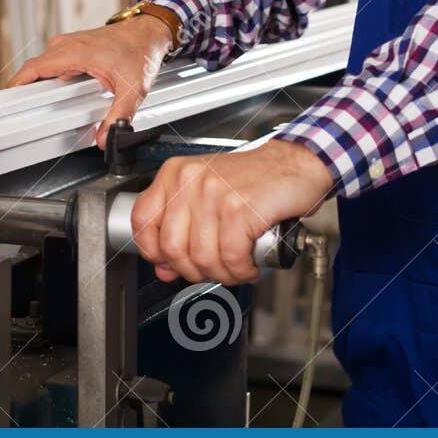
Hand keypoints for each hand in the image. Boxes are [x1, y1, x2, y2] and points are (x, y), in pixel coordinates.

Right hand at [8, 16, 173, 146]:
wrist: (149, 31)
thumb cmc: (140, 51)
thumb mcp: (133, 88)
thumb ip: (119, 115)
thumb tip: (104, 137)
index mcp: (74, 52)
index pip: (33, 68)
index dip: (16, 85)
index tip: (6, 102)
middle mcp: (66, 45)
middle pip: (35, 70)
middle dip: (29, 91)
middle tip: (25, 113)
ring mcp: (68, 45)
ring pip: (44, 68)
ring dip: (41, 85)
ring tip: (40, 107)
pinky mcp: (72, 47)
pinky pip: (53, 64)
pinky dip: (51, 79)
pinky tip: (58, 94)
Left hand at [131, 140, 333, 285]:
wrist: (295, 164)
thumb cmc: (254, 180)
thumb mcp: (208, 196)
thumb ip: (181, 230)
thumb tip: (164, 268)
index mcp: (175, 174)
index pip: (142, 220)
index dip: (153, 251)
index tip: (169, 262)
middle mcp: (190, 180)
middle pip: (171, 247)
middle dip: (193, 270)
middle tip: (213, 269)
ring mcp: (214, 192)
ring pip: (202, 257)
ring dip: (222, 273)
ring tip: (235, 267)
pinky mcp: (240, 208)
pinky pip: (231, 257)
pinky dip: (241, 270)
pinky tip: (249, 265)